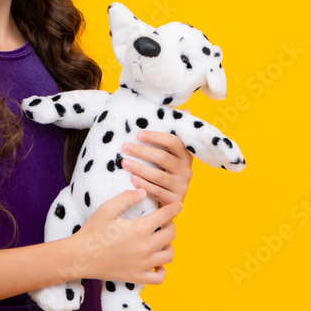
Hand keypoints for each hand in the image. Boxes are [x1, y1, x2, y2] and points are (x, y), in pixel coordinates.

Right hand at [75, 188, 182, 284]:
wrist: (79, 257)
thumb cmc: (92, 231)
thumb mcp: (107, 209)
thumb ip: (127, 198)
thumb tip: (143, 192)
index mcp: (139, 228)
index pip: (166, 215)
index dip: (174, 208)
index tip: (177, 205)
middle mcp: (145, 247)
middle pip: (171, 234)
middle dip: (171, 225)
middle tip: (164, 222)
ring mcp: (142, 264)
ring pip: (169, 255)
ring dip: (168, 246)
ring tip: (161, 241)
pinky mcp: (137, 277)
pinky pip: (159, 278)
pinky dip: (161, 270)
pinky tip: (156, 263)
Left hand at [120, 110, 193, 228]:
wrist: (171, 199)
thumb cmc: (166, 170)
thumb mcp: (171, 153)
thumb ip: (173, 133)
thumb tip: (185, 110)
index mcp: (186, 155)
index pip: (173, 141)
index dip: (156, 136)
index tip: (138, 134)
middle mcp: (186, 170)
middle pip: (163, 158)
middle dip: (142, 151)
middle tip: (124, 147)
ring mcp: (181, 186)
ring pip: (159, 175)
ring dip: (139, 168)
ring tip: (124, 163)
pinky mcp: (174, 200)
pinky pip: (157, 192)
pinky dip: (144, 185)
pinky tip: (132, 180)